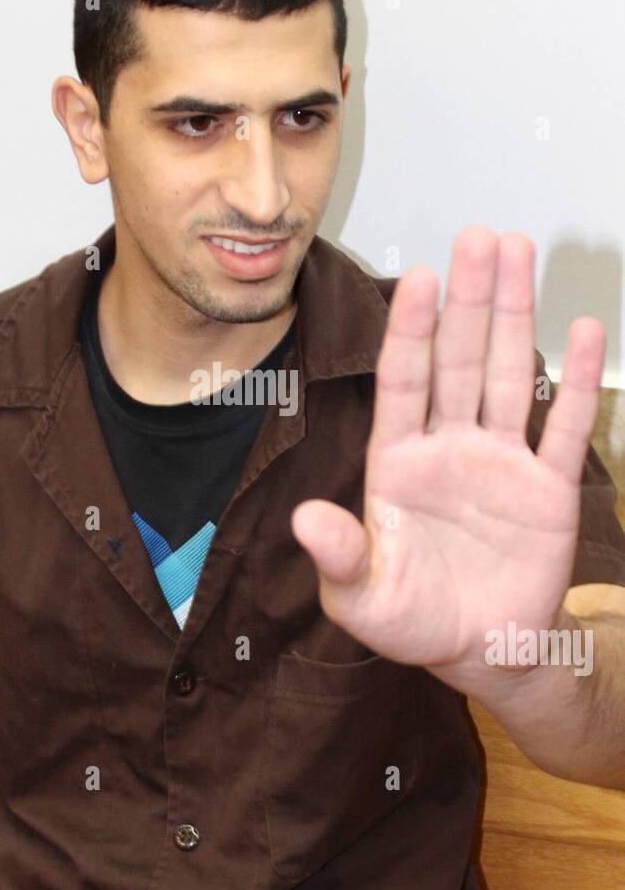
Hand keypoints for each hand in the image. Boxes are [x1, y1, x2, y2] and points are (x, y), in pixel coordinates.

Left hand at [290, 226, 605, 694]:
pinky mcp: (548, 488)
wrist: (480, 653)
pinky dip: (576, 381)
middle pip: (461, 359)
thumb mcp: (363, 599)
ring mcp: (501, 461)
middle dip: (470, 299)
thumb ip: (339, 558)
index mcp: (398, 462)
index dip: (413, 331)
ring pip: (510, 373)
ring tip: (520, 251)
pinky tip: (585, 330)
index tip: (422, 278)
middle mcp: (449, 447)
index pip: (406, 381)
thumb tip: (305, 519)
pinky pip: (565, 426)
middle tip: (480, 236)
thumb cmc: (412, 621)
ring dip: (515, 314)